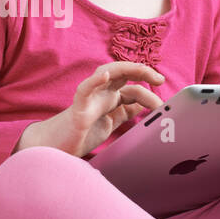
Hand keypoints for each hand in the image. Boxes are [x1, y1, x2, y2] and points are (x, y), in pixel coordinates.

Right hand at [16, 62, 165, 157]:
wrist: (55, 148)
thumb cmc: (80, 136)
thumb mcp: (110, 124)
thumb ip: (124, 114)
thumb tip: (143, 108)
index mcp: (109, 100)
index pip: (132, 86)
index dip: (149, 88)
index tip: (164, 95)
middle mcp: (100, 95)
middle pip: (123, 74)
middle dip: (142, 72)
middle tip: (159, 79)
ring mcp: (89, 99)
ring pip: (107, 73)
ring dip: (127, 70)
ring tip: (143, 71)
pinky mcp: (78, 108)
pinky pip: (85, 89)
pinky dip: (94, 80)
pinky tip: (104, 75)